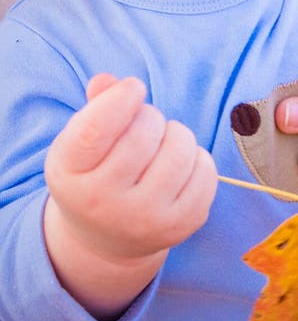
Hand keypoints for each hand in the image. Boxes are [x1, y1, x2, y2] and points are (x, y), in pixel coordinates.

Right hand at [44, 73, 217, 316]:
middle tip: (144, 127)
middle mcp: (103, 204)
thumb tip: (108, 81)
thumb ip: (96, 106)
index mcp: (70, 175)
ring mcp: (144, 219)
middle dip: (150, 116)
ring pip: (179, 149)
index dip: (121, 96)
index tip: (133, 88)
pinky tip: (179, 167)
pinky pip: (205, 170)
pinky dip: (197, 158)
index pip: (96, 128)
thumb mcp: (82, 142)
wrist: (106, 239)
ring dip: (176, 134)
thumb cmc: (96, 173)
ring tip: (161, 145)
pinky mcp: (180, 226)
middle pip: (144, 132)